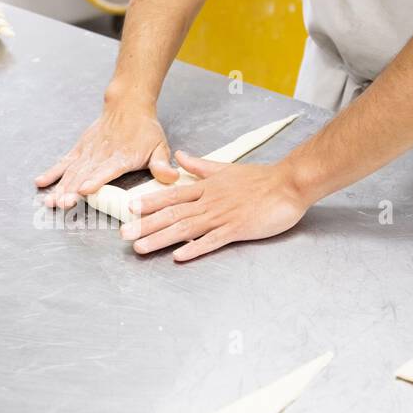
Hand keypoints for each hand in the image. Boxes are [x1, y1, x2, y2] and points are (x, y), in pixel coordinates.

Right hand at [36, 106, 178, 208]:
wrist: (127, 105)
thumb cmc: (144, 130)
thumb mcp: (159, 146)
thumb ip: (162, 165)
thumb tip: (171, 178)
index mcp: (121, 157)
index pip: (106, 170)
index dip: (95, 180)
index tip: (84, 190)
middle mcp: (101, 155)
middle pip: (83, 174)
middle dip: (71, 191)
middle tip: (62, 204)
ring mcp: (88, 152)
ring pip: (71, 171)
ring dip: (60, 187)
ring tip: (50, 201)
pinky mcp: (80, 149)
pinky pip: (63, 162)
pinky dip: (52, 173)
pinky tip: (40, 183)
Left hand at [121, 151, 311, 261]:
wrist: (288, 184)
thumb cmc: (260, 179)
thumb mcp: (225, 168)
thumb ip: (200, 166)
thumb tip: (180, 157)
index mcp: (206, 188)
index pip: (172, 196)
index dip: (149, 202)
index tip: (129, 209)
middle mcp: (209, 202)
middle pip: (172, 214)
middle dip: (146, 225)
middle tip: (124, 234)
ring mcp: (222, 216)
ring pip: (186, 228)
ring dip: (161, 238)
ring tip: (141, 247)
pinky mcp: (237, 229)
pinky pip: (212, 241)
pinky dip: (195, 248)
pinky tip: (179, 256)